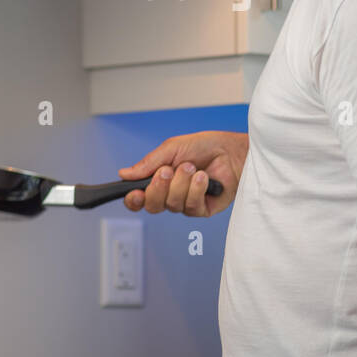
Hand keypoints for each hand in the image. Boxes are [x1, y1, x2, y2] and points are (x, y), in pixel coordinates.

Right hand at [117, 131, 247, 216]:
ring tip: (192, 167)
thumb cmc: (204, 146)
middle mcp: (170, 194)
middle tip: (168, 170)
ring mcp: (185, 203)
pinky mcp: (202, 209)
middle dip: (159, 187)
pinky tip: (203, 177)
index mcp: (159, 180)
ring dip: (181, 183)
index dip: (133, 200)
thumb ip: (148, 163)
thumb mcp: (171, 148)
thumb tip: (124, 174)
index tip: (135, 193)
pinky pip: (191, 206)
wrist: (231, 150)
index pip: (139, 199)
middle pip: (152, 205)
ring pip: (172, 204)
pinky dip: (196, 189)